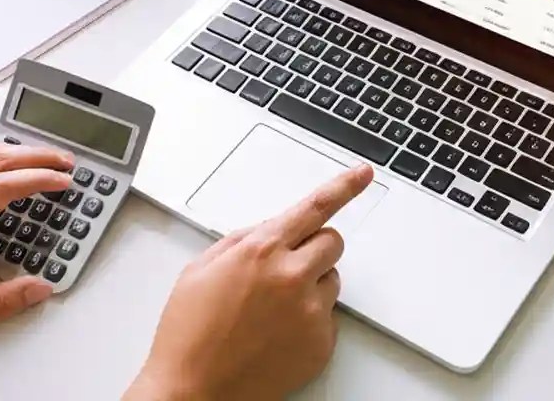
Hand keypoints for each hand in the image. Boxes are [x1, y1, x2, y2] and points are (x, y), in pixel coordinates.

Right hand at [127, 163, 373, 400]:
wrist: (192, 390)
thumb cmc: (189, 334)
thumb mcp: (201, 269)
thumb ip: (243, 240)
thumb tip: (271, 229)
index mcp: (261, 251)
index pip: (315, 207)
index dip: (345, 186)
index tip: (364, 173)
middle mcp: (291, 276)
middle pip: (332, 241)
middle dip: (313, 247)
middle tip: (286, 267)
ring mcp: (310, 312)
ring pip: (331, 279)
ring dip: (310, 285)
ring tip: (271, 311)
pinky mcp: (320, 343)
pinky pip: (328, 318)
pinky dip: (309, 322)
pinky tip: (276, 335)